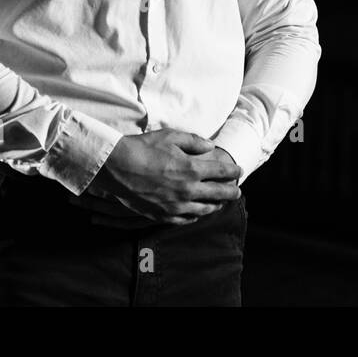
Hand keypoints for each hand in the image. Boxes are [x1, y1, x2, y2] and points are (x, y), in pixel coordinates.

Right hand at [87, 129, 241, 225]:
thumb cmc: (144, 148)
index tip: (239, 171)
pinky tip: (197, 213)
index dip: (233, 172)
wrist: (117, 167)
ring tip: (220, 203)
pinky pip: (185, 219)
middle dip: (231, 192)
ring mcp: (175, 205)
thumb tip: (210, 147)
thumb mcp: (171, 137)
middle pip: (218, 194)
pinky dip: (195, 216)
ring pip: (204, 210)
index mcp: (192, 169)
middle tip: (237, 191)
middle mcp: (188, 190)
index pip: (221, 173)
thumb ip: (194, 141)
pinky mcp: (162, 215)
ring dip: (215, 206)